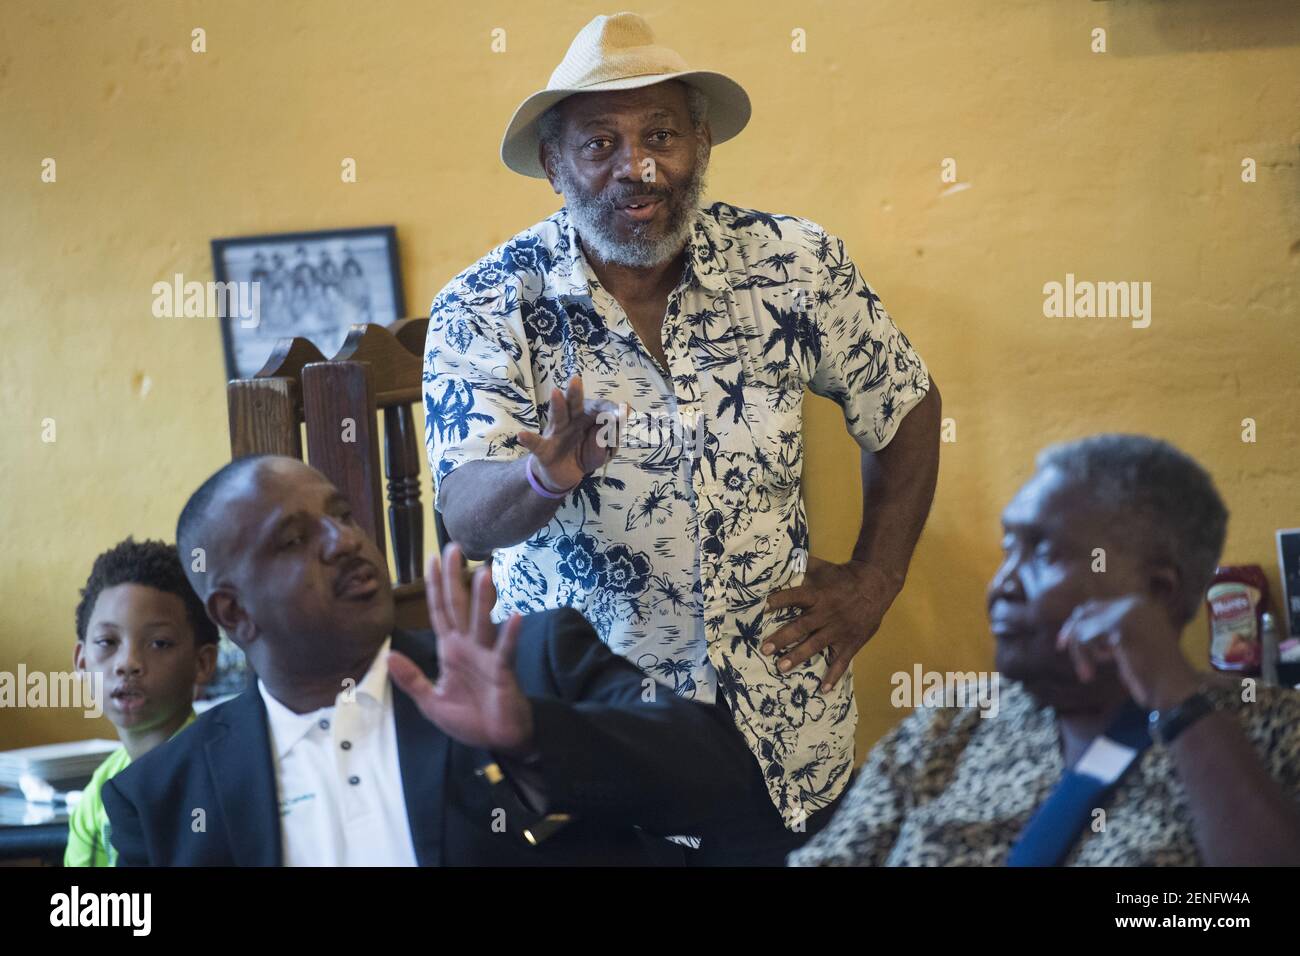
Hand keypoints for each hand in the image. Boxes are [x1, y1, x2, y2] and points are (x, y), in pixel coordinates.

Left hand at [388, 543, 534, 754]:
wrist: (499, 739)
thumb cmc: (469, 718)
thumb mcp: (431, 701)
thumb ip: (411, 679)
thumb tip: (387, 655)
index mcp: (450, 649)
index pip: (440, 611)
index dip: (435, 585)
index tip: (432, 558)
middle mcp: (468, 646)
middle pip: (459, 606)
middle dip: (455, 578)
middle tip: (454, 548)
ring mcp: (487, 656)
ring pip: (482, 622)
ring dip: (483, 599)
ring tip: (484, 572)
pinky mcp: (503, 671)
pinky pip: (505, 650)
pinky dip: (510, 634)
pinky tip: (514, 616)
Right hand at [517, 375, 622, 490]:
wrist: (564, 475)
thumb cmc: (585, 454)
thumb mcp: (603, 448)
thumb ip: (612, 436)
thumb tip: (622, 419)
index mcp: (586, 417)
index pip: (599, 409)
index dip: (611, 410)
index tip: (625, 411)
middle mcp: (570, 420)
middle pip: (574, 405)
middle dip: (575, 393)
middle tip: (576, 379)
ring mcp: (556, 434)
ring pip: (557, 417)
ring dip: (556, 405)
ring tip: (555, 393)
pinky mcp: (545, 451)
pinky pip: (537, 444)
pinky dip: (529, 440)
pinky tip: (521, 435)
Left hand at [763, 558, 902, 690]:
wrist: (876, 585)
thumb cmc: (844, 577)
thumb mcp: (823, 568)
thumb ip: (803, 566)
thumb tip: (782, 558)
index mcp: (819, 595)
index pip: (796, 596)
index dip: (780, 601)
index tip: (762, 607)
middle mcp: (827, 614)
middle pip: (802, 626)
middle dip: (782, 638)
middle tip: (765, 649)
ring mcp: (839, 630)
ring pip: (816, 645)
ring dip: (798, 657)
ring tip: (782, 668)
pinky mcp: (851, 642)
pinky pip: (841, 661)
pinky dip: (833, 676)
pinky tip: (823, 689)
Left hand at [1055, 594, 1199, 709]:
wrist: (1176, 689)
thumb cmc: (1154, 674)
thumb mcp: (1130, 646)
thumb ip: (1110, 634)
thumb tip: (1080, 631)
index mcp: (1140, 605)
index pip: (1098, 606)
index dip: (1079, 622)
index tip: (1066, 640)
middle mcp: (1134, 604)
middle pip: (1087, 610)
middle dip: (1072, 629)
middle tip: (1059, 647)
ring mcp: (1128, 614)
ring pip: (1083, 626)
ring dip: (1079, 652)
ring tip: (1087, 673)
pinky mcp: (1121, 629)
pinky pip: (1085, 638)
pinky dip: (1082, 657)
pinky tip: (1091, 672)